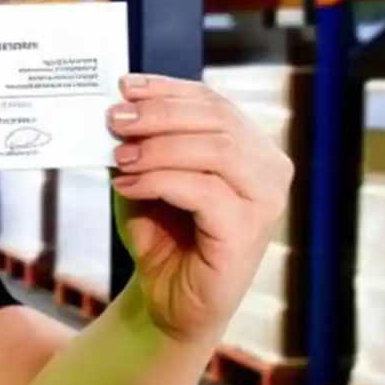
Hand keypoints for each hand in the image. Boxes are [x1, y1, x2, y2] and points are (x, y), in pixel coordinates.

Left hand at [106, 73, 293, 344]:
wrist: (167, 299)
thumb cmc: (162, 234)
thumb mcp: (145, 176)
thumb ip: (141, 142)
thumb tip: (120, 106)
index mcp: (250, 148)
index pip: (213, 103)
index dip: (168, 90)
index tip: (126, 86)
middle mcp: (269, 170)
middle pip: (216, 120)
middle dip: (159, 114)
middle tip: (115, 119)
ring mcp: (265, 202)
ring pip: (215, 150)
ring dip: (158, 147)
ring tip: (119, 156)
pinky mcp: (247, 232)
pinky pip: (203, 191)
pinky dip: (158, 181)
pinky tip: (126, 185)